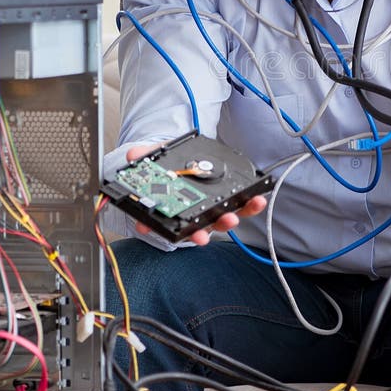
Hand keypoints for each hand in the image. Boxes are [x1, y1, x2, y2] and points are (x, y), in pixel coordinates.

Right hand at [125, 144, 266, 245]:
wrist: (184, 158)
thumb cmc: (167, 166)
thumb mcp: (154, 159)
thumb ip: (143, 157)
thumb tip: (132, 155)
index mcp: (173, 209)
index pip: (170, 227)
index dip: (169, 233)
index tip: (172, 235)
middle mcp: (194, 215)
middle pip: (197, 229)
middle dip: (200, 234)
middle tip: (203, 235)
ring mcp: (213, 210)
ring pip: (220, 221)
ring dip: (228, 220)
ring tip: (232, 216)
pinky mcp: (230, 200)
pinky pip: (242, 205)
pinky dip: (250, 204)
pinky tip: (258, 198)